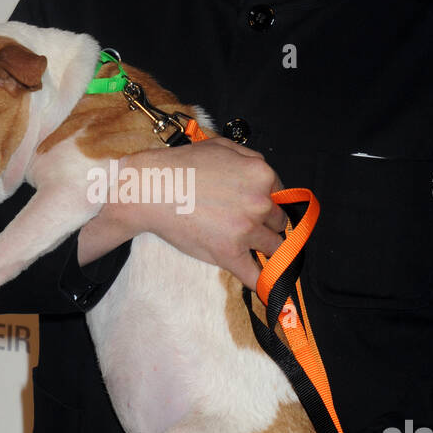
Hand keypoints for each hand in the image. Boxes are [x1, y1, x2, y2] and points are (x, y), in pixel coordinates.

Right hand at [80, 136, 285, 288]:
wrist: (152, 189)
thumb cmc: (182, 165)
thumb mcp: (221, 146)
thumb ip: (249, 157)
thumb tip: (266, 178)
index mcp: (262, 175)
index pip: (280, 196)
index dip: (268, 204)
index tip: (257, 212)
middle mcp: (260, 203)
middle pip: (279, 222)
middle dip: (266, 225)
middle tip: (247, 227)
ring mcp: (246, 230)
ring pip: (275, 248)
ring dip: (265, 251)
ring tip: (255, 252)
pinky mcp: (230, 253)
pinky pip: (256, 275)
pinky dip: (262, 282)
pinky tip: (265, 286)